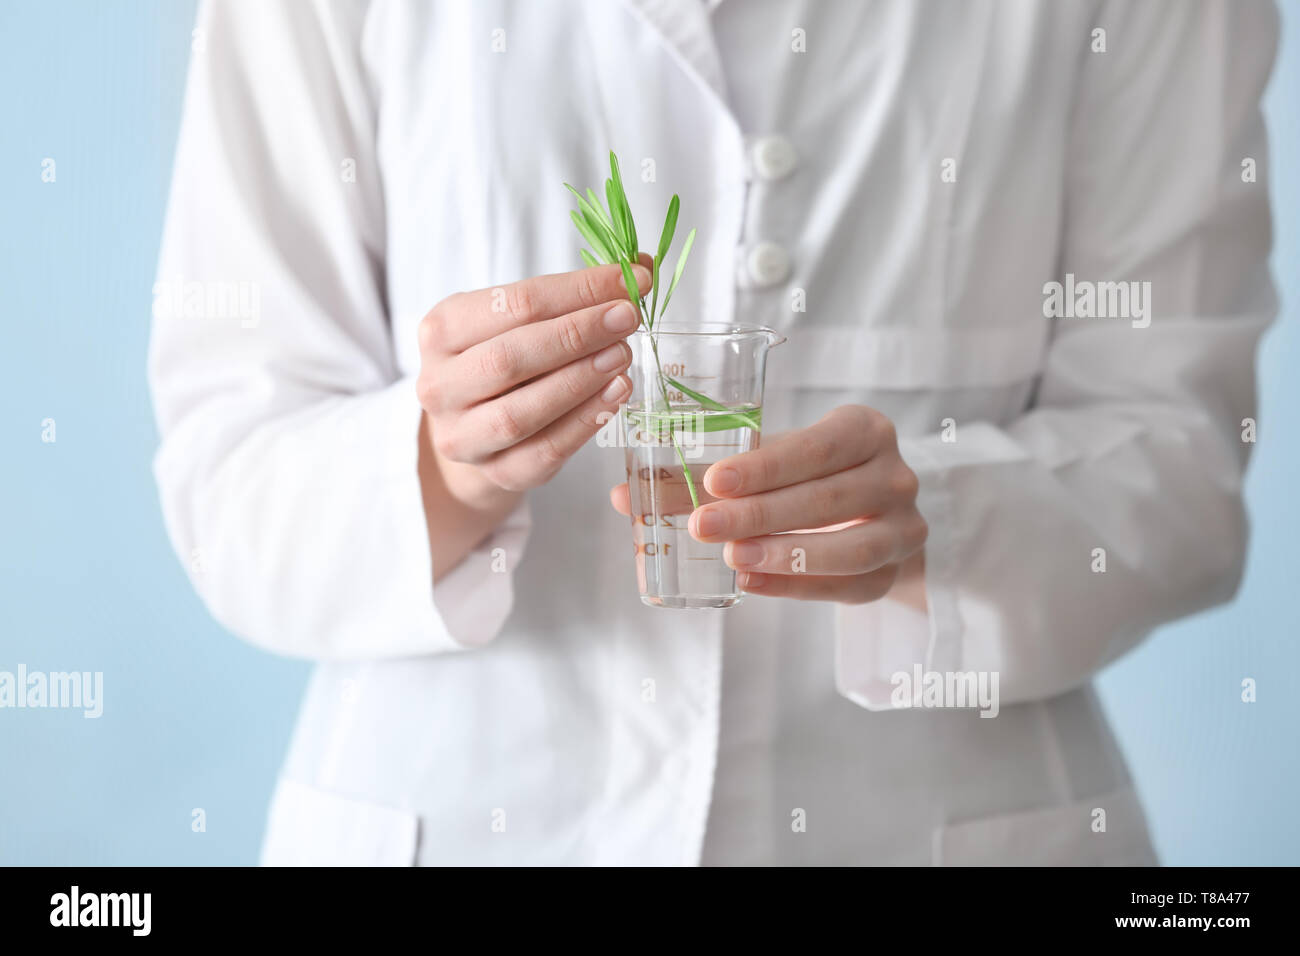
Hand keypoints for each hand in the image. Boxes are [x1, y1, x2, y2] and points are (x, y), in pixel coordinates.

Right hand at [418, 257, 651, 506]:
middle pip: (510, 357)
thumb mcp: (520, 321)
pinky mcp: (496, 472)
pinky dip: (585, 422)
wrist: (478, 427)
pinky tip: (616, 394)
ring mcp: (463, 435)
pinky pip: (544, 451)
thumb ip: (572, 297)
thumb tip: (639, 269)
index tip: (628, 280)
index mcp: (440, 331)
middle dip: (576, 334)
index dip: (576, 290)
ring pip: (521, 412)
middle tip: (627, 318)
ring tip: (623, 356)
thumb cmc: (505, 359)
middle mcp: (440, 385)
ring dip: (579, 380)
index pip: (511, 304)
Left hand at [611, 405, 926, 603]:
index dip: (767, 466)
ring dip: (785, 554)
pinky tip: (753, 583)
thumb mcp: (768, 463)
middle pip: (827, 498)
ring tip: (731, 558)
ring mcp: (904, 528)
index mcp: (865, 429)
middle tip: (702, 526)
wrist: (870, 511)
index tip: (714, 481)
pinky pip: (847, 585)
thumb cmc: (806, 475)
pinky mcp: (894, 573)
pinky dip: (798, 586)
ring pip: (850, 547)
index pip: (818, 446)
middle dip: (760, 514)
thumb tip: (625, 497)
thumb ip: (705, 476)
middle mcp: (895, 475)